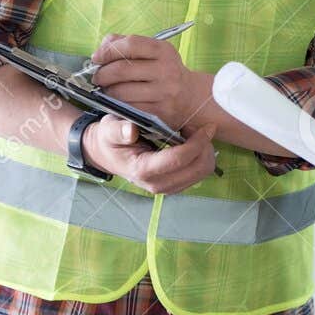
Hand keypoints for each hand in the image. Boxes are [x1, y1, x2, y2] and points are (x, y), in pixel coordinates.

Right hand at [84, 115, 217, 195]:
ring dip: (205, 151)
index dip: (197, 142)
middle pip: (198, 169)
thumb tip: (130, 131)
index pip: (179, 159)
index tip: (206, 126)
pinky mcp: (175, 185)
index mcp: (143, 170)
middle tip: (197, 127)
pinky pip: (199, 173)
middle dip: (205, 146)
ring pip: (202, 172)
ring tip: (193, 134)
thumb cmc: (110, 139)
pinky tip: (190, 143)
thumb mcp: (108, 129)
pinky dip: (201, 156)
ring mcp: (167, 187)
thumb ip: (118, 129)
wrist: (108, 155)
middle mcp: (157, 184)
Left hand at [90, 33, 213, 132]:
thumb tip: (103, 46)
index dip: (108, 50)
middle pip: (122, 69)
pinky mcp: (159, 111)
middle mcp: (166, 70)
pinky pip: (128, 108)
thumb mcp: (154, 52)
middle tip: (96, 77)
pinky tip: (116, 101)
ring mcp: (164, 92)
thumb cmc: (165, 71)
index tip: (96, 58)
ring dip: (106, 91)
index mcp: (164, 50)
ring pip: (121, 91)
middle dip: (102, 74)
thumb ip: (128, 44)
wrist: (191, 97)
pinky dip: (116, 105)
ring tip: (105, 89)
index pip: (130, 44)